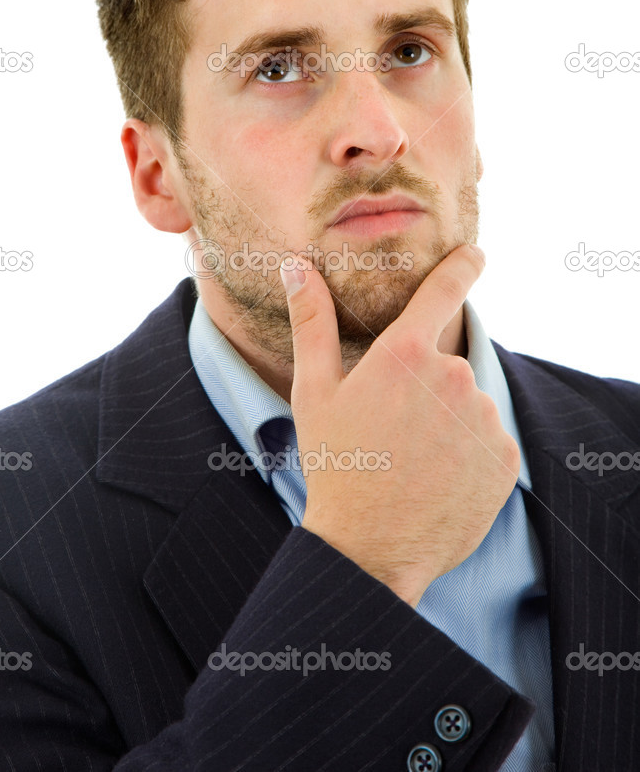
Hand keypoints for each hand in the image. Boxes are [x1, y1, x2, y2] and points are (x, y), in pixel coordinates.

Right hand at [282, 244, 519, 606]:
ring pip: (467, 404)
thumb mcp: (314, 392)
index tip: (475, 252)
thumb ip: (312, 323)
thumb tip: (297, 268)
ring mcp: (484, 419)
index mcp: (406, 353)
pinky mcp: (504, 458)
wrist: (370, 549)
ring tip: (410, 459)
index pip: (445, 290)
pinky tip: (436, 478)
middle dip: (423, 385)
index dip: (463, 265)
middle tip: (390, 428)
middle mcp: (453, 377)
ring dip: (446, 421)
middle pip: (445, 363)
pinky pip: (487, 439)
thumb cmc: (335, 465)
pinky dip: (466, 452)